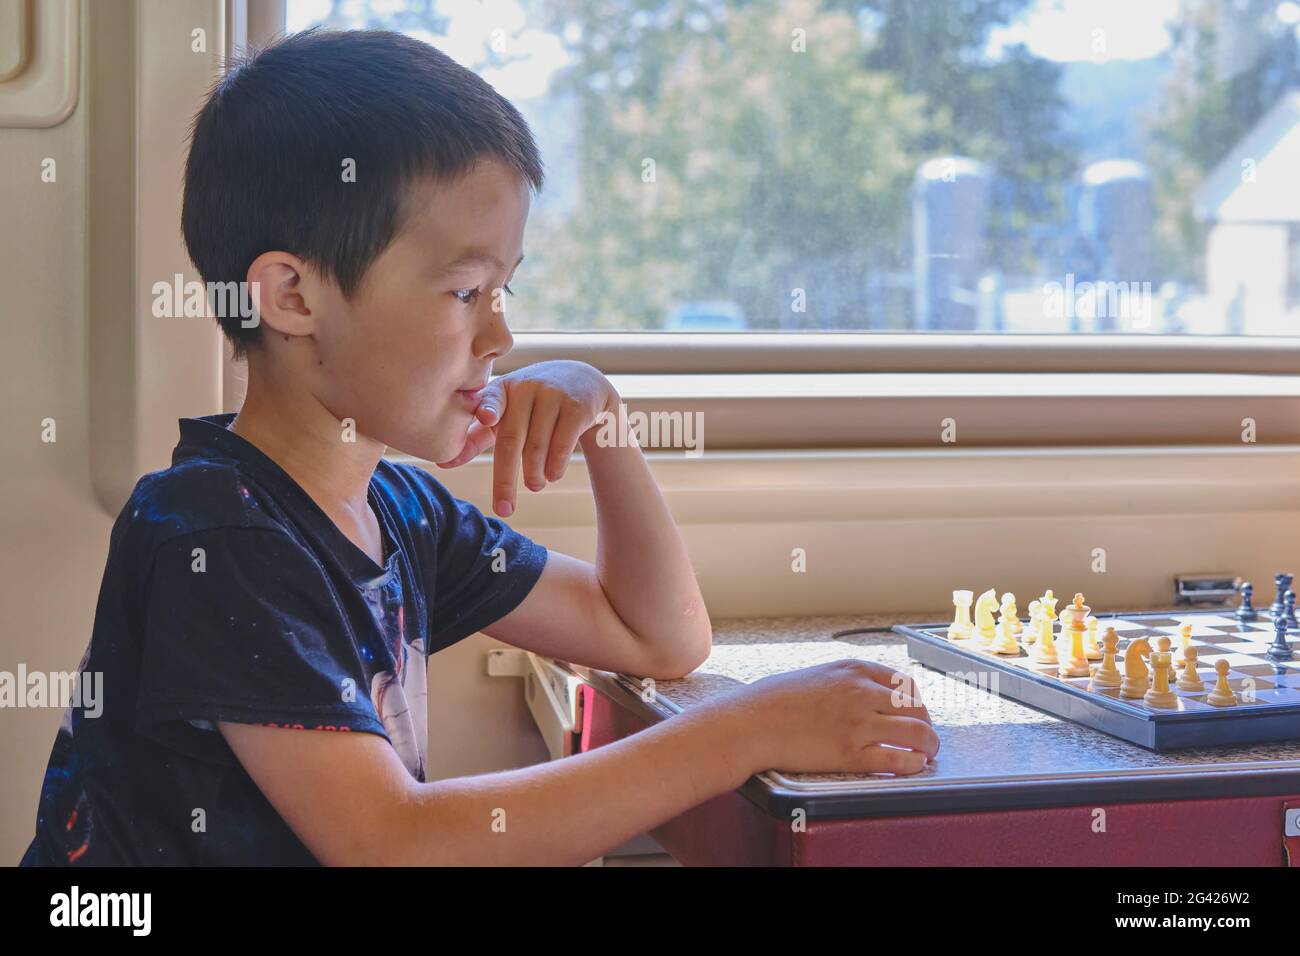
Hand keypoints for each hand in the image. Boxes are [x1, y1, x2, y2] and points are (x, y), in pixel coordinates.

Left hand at [435, 360, 619, 517]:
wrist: (582, 382)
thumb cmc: (532, 404)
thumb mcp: (505, 414)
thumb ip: (476, 437)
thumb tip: (441, 463)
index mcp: (502, 389)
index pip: (492, 400)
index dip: (488, 408)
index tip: (486, 418)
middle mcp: (527, 387)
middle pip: (512, 439)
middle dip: (505, 479)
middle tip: (504, 510)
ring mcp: (554, 395)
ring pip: (538, 446)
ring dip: (534, 475)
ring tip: (535, 485)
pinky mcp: (577, 407)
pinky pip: (563, 445)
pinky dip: (556, 467)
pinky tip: (553, 475)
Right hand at [714, 659, 938, 775]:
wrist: (750, 722)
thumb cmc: (774, 701)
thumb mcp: (817, 676)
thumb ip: (846, 682)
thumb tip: (869, 696)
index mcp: (853, 670)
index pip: (905, 683)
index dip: (917, 702)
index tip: (916, 714)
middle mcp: (861, 693)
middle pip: (916, 709)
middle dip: (926, 725)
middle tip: (925, 737)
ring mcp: (858, 723)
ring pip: (917, 734)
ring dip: (929, 746)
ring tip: (927, 754)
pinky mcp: (851, 753)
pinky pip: (898, 760)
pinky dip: (913, 764)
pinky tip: (914, 766)